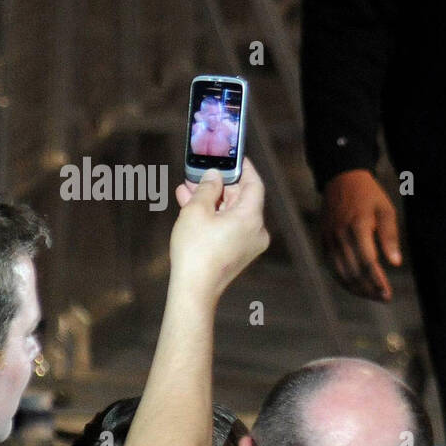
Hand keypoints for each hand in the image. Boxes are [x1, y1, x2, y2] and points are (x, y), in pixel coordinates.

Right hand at [170, 158, 269, 299]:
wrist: (194, 289)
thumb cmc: (196, 251)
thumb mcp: (196, 211)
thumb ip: (207, 188)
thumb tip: (213, 176)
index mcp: (252, 218)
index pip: (254, 184)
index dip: (244, 168)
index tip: (234, 156)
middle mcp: (256, 230)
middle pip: (241, 198)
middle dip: (219, 185)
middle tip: (200, 173)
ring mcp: (248, 243)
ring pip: (231, 212)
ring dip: (211, 199)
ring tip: (188, 187)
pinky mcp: (238, 252)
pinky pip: (228, 226)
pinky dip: (213, 216)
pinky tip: (190, 205)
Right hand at [323, 170, 401, 301]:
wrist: (341, 179)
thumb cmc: (368, 196)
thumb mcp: (386, 210)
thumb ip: (390, 237)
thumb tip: (396, 263)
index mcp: (357, 226)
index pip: (368, 263)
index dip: (378, 281)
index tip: (388, 294)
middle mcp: (340, 236)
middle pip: (354, 272)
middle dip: (369, 290)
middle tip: (384, 298)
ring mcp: (329, 239)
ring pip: (341, 274)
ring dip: (357, 290)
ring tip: (374, 296)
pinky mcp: (323, 242)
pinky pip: (332, 268)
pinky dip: (344, 282)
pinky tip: (358, 288)